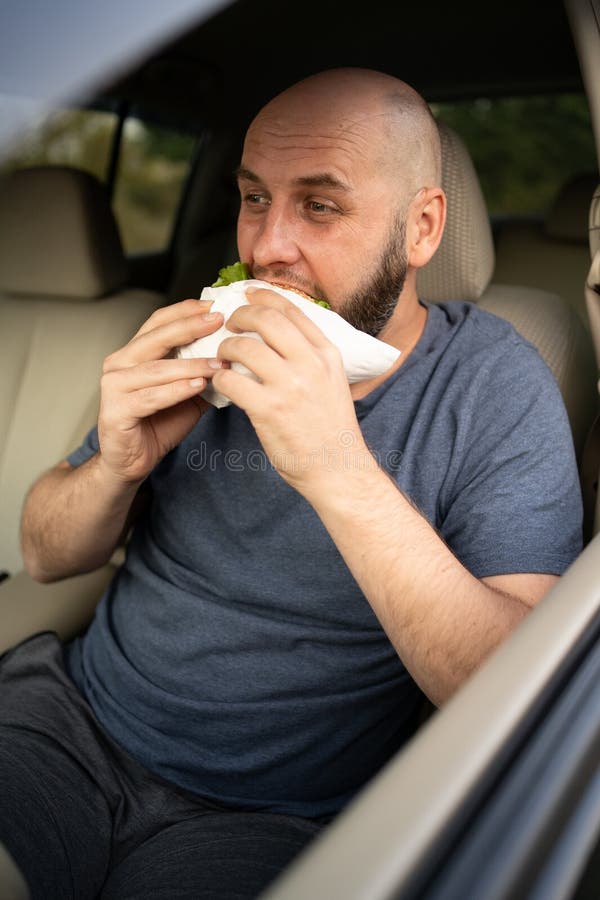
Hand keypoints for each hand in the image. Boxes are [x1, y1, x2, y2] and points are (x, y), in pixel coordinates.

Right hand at [97, 299, 225, 484]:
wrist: (131, 461)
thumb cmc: (157, 424)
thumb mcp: (187, 392)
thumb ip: (202, 371)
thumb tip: (236, 352)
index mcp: (134, 353)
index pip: (159, 322)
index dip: (186, 311)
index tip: (215, 305)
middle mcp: (119, 363)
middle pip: (157, 337)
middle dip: (191, 326)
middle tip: (220, 320)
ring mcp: (114, 386)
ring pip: (157, 369)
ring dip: (192, 365)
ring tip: (219, 362)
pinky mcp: (115, 410)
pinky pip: (151, 397)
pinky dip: (176, 391)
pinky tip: (198, 386)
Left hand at [212, 288, 372, 497]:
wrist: (338, 468)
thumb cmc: (330, 430)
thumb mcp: (331, 382)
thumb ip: (309, 358)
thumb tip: (280, 337)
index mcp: (326, 354)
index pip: (291, 310)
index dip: (264, 296)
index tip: (248, 293)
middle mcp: (310, 364)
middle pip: (265, 319)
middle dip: (240, 316)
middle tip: (229, 324)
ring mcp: (289, 386)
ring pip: (243, 348)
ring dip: (225, 348)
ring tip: (222, 357)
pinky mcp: (269, 409)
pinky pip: (231, 380)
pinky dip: (220, 378)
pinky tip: (221, 383)